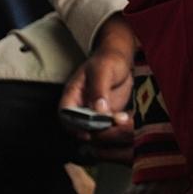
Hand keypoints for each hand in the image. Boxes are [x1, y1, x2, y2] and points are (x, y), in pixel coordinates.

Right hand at [59, 17, 135, 160]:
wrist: (121, 61)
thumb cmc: (107, 61)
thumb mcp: (102, 71)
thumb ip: (99, 89)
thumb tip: (99, 110)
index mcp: (72, 94)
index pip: (65, 115)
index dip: (73, 126)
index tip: (87, 132)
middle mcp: (81, 106)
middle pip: (80, 127)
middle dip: (95, 130)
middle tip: (111, 126)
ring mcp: (94, 112)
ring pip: (95, 130)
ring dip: (108, 130)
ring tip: (122, 121)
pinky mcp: (107, 115)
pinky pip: (108, 127)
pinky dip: (117, 127)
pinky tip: (126, 119)